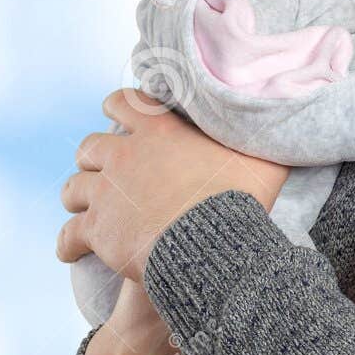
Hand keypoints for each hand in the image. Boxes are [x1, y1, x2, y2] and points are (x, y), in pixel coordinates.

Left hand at [56, 89, 291, 282]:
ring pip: (73, 188)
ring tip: (80, 208)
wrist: (213, 244)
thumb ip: (264, 137)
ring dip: (76, 197)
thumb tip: (287, 120)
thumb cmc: (240, 199)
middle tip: (101, 169)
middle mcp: (124, 154)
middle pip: (91, 147)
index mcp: (159, 130)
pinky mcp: (97, 229)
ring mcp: (106, 192)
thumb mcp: (261, 157)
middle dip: (92, 158)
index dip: (117, 106)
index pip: (125, 102)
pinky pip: (69, 235)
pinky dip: (67, 243)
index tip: (114, 110)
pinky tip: (68, 252)